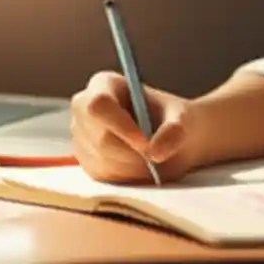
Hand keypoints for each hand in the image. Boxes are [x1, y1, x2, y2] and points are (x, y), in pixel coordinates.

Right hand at [70, 71, 199, 183]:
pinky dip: (127, 178)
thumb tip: (156, 151)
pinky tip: (141, 168)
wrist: (172, 138)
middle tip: (157, 159)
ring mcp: (80, 135)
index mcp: (104, 84)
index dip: (121, 126)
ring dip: (133, 168)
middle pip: (101, 138)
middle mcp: (84, 107)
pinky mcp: (85, 160)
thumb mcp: (183, 119)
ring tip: (154, 162)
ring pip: (102, 160)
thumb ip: (175, 130)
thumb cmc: (174, 120)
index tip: (147, 143)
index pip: (99, 104)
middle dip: (133, 155)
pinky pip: (102, 175)